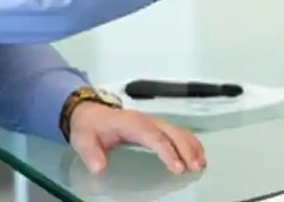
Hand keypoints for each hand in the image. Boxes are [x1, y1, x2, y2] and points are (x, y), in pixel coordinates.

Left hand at [67, 103, 204, 175]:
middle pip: (172, 132)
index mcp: (131, 123)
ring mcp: (154, 122)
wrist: (90, 113)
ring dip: (192, 146)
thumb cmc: (90, 128)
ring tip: (200, 165)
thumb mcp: (83, 140)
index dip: (167, 151)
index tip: (177, 167)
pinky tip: (198, 156)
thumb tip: (99, 167)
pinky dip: (191, 143)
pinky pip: (179, 132)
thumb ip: (90, 153)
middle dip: (186, 149)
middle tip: (194, 168)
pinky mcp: (158, 127)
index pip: (153, 136)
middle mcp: (147, 120)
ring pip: (179, 131)